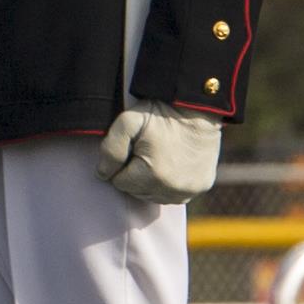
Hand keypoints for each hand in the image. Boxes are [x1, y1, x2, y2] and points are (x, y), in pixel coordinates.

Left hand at [96, 101, 220, 205]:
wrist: (196, 107)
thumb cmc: (160, 113)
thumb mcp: (128, 122)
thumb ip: (110, 150)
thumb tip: (103, 175)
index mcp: (153, 175)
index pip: (120, 183)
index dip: (123, 164)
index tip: (134, 148)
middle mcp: (173, 189)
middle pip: (137, 191)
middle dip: (136, 173)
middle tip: (147, 150)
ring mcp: (189, 190)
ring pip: (155, 196)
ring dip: (151, 181)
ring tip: (159, 156)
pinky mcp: (201, 187)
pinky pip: (174, 195)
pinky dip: (169, 184)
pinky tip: (172, 164)